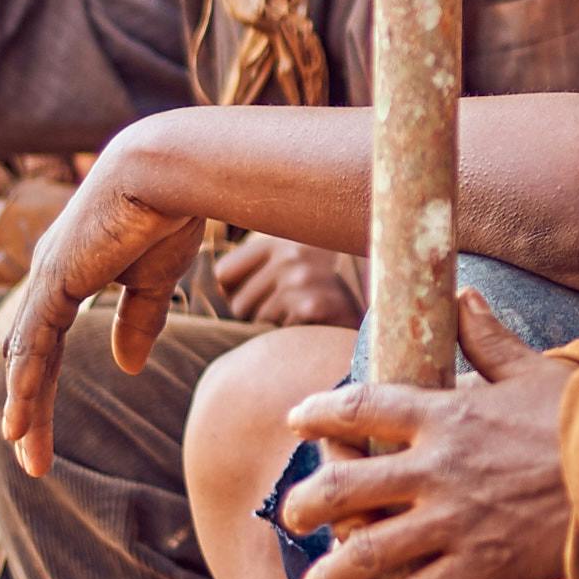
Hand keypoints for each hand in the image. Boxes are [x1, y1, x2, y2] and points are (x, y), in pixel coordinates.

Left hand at [0, 144, 215, 465]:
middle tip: (30, 457)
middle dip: (29, 409)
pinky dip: (25, 381)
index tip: (40, 431)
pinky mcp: (54, 279)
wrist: (167, 171)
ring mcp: (47, 277)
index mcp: (69, 274)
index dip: (42, 390)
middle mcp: (49, 277)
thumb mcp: (154, 280)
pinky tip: (19, 416)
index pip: (47, 345)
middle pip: (31, 357)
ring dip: (24, 407)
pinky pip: (35, 341)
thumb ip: (137, 321)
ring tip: (21, 449)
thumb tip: (125, 366)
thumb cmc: (168, 212)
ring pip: (28, 356)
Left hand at [218, 235, 362, 327]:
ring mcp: (302, 278)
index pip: (223, 274)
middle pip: (238, 304)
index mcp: (276, 240)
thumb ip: (254, 267)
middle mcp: (289, 254)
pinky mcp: (313, 305)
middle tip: (292, 310)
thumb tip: (208, 276)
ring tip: (304, 317)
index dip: (237, 292)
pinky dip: (293, 337)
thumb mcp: (288, 267)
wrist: (369, 313)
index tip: (263, 293)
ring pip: (257, 321)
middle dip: (258, 315)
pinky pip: (278, 333)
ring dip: (277, 328)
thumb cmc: (319, 294)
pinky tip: (314, 327)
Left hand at [275, 295, 573, 578]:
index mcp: (447, 414)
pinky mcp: (479, 567)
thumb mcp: (534, 371)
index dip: (322, 413)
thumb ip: (488, 341)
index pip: (363, 407)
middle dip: (308, 504)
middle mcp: (438, 468)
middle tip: (293, 517)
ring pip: (368, 551)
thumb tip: (465, 295)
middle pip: (346, 486)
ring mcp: (455, 521)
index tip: (298, 420)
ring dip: (332, 574)